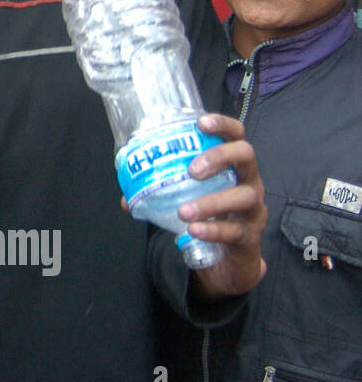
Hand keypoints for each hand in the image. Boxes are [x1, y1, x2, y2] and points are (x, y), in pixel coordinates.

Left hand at [178, 113, 267, 298]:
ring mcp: (254, 208)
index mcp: (232, 166)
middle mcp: (248, 181)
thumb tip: (127, 198)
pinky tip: (194, 230)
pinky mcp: (250, 235)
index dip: (222, 125)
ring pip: (243, 196)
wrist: (230, 258)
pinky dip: (213, 229)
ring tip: (184, 211)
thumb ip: (162, 193)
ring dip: (211, 202)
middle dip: (219, 157)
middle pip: (246, 156)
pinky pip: (235, 230)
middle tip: (192, 170)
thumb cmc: (210, 217)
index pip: (236, 135)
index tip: (201, 124)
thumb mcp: (189, 198)